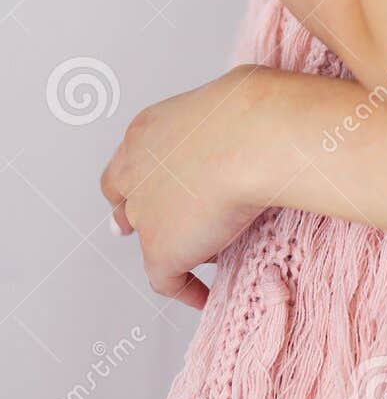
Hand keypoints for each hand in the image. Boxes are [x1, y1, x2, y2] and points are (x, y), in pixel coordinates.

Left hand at [100, 65, 269, 309]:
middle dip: (127, 214)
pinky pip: (167, 281)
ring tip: (196, 256)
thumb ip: (216, 125)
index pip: (126, 162)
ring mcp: (144, 215)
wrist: (253, 138)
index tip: (136, 191)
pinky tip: (204, 296)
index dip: (132, 181)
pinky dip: (186, 290)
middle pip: (122, 201)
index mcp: (144, 133)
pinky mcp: (161, 250)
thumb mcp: (222, 102)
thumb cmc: (253, 111)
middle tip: (128, 229)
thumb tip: (249, 129)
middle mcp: (134, 173)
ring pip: (149, 239)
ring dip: (169, 247)